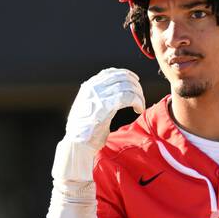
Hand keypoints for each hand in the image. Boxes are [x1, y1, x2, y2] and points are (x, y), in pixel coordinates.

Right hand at [53, 68, 145, 184]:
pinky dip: (137, 102)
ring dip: (138, 95)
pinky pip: (128, 97)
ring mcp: (98, 96)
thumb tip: (115, 99)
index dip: (126, 74)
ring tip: (140, 106)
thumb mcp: (90, 110)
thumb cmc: (86, 131)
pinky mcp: (105, 106)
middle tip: (141, 97)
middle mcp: (93, 88)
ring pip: (127, 86)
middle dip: (135, 85)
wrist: (77, 144)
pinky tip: (138, 109)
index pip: (110, 73)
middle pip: (121, 77)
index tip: (136, 81)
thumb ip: (100, 101)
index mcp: (88, 87)